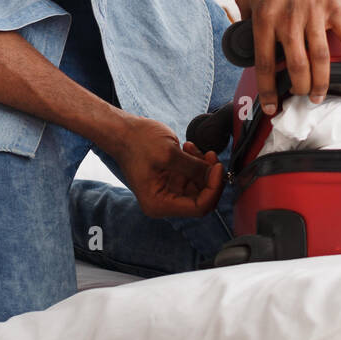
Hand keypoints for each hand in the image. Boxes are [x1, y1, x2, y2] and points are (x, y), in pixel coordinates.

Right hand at [106, 116, 224, 217]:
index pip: (199, 207)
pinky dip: (195, 161)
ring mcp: (168, 190)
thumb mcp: (168, 154)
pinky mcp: (171, 179)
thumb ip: (194, 168)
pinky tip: (189, 147)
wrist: (122, 131)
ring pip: (199, 185)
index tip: (217, 167)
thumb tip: (215, 174)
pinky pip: (192, 175)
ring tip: (194, 147)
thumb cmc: (137, 142)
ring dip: (202, 166)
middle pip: (201, 198)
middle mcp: (164, 202)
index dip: (213, 189)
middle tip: (211, 156)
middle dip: (209, 176)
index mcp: (159, 204)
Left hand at [234, 0, 340, 114]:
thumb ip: (246, 20)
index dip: (268, 90)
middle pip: (296, 67)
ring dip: (321, 83)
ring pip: (320, 58)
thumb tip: (246, 40)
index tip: (271, 106)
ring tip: (319, 96)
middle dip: (298, 89)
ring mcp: (314, 15)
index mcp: (265, 19)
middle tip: (300, 98)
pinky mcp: (334, 8)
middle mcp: (290, 20)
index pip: (265, 64)